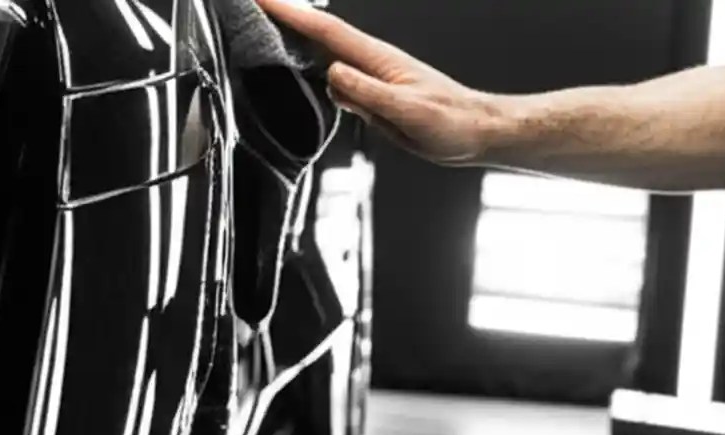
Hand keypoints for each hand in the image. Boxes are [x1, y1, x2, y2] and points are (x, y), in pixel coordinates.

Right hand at [256, 0, 504, 164]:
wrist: (472, 133)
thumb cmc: (449, 122)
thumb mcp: (408, 110)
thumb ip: (368, 93)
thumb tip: (332, 73)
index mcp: (376, 60)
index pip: (325, 31)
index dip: (291, 13)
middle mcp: (368, 64)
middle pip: (317, 34)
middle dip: (284, 16)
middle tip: (252, 4)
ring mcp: (366, 79)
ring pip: (321, 54)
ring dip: (292, 38)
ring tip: (261, 28)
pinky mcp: (367, 95)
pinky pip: (330, 79)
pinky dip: (308, 67)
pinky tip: (295, 68)